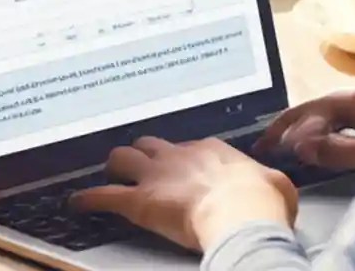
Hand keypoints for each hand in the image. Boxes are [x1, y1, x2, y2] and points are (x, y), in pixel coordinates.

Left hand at [70, 137, 296, 251]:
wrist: (241, 211)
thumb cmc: (262, 200)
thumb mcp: (277, 184)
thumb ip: (269, 181)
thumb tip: (275, 188)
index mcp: (210, 150)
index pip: (189, 148)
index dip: (183, 159)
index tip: (185, 169)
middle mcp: (178, 156)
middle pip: (149, 144)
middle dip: (143, 154)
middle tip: (140, 166)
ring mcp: (156, 176)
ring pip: (121, 158)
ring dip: (114, 167)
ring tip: (110, 174)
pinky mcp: (138, 202)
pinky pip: (103, 196)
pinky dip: (88, 200)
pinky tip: (77, 203)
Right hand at [253, 89, 354, 169]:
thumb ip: (342, 149)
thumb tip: (303, 146)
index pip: (309, 112)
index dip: (286, 131)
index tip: (268, 149)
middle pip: (315, 108)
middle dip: (288, 125)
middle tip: (264, 144)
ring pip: (329, 114)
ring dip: (305, 128)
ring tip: (287, 144)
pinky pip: (344, 122)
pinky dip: (325, 132)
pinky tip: (325, 143)